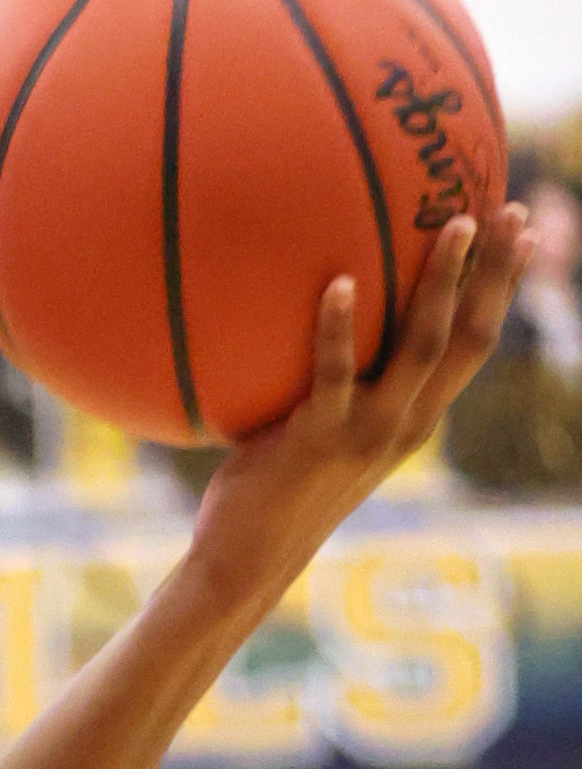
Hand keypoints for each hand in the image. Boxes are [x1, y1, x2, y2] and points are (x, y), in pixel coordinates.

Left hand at [186, 206, 529, 606]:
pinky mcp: (319, 438)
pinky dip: (337, 326)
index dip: (502, 291)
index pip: (475, 344)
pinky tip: (337, 281)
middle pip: (472, 336)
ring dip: (443, 283)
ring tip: (455, 225)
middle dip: (497, 273)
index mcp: (415, 418)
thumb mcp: (318, 432)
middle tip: (508, 210)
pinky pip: (333, 372)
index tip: (524, 237)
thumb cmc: (272, 490)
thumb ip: (332, 385)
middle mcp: (407, 423)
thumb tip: (311, 319)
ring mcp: (368, 431)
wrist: (246, 558)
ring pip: (424, 346)